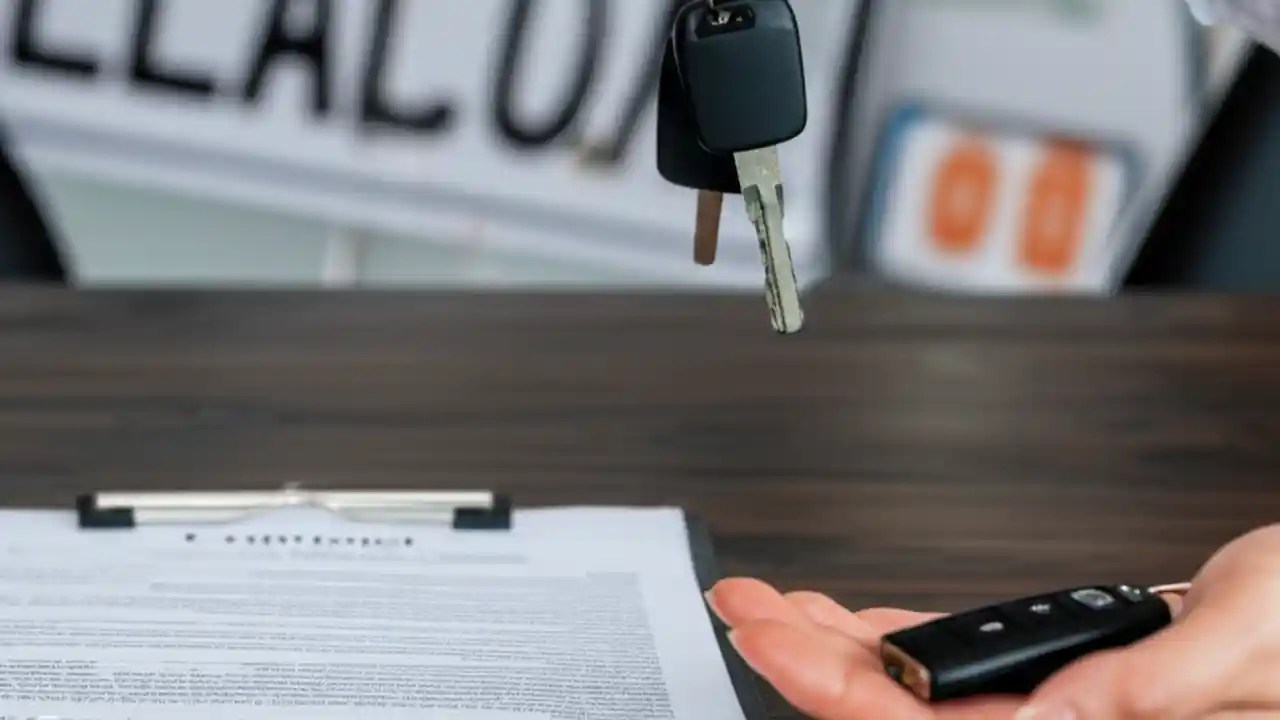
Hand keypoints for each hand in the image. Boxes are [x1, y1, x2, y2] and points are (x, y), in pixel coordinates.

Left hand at [706, 524, 1279, 719]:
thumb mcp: (1248, 644)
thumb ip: (1150, 689)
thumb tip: (1051, 716)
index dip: (833, 689)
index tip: (767, 638)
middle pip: (899, 711)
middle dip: (807, 658)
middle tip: (743, 604)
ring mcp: (1048, 707)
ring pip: (917, 687)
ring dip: (838, 644)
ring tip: (774, 604)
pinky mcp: (1054, 676)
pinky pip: (958, 662)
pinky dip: (896, 634)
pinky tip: (851, 618)